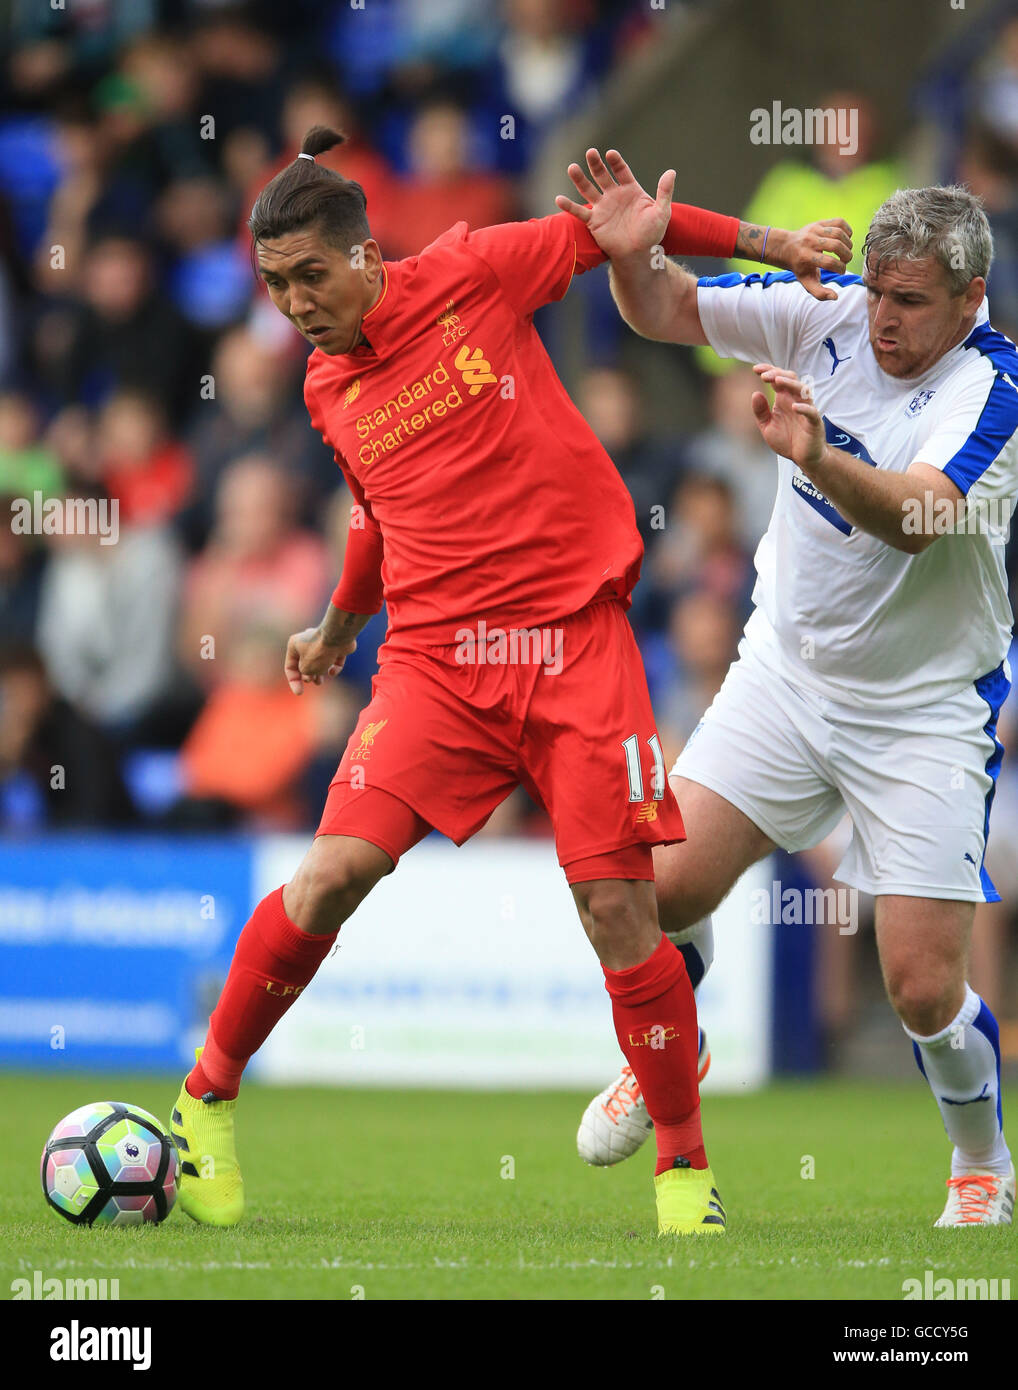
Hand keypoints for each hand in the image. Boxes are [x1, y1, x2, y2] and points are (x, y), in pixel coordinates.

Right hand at [284, 627, 355, 694]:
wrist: (338, 638)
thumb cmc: (319, 652)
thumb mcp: (305, 668)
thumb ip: (305, 674)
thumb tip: (311, 674)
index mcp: (294, 645)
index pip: (290, 666)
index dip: (293, 681)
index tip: (300, 692)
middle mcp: (307, 642)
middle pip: (305, 663)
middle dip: (308, 676)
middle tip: (313, 680)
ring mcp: (323, 643)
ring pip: (319, 662)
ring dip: (319, 673)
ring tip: (319, 681)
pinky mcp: (337, 646)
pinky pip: (334, 660)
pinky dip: (334, 668)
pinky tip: (332, 671)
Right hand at [555, 148, 673, 259]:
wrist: (638, 254)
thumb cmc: (652, 234)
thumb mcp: (661, 212)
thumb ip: (664, 192)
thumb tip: (671, 172)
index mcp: (630, 190)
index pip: (621, 171)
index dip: (616, 162)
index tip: (611, 154)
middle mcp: (614, 195)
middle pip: (602, 175)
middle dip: (596, 164)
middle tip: (590, 153)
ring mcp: (602, 208)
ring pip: (588, 189)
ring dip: (580, 179)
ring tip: (572, 168)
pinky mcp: (594, 222)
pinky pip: (579, 212)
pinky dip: (569, 206)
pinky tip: (558, 199)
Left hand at [751, 363, 826, 470]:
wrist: (803, 458)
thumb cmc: (787, 440)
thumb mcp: (767, 426)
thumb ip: (760, 412)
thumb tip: (755, 393)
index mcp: (784, 399)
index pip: (778, 378)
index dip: (768, 371)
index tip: (755, 369)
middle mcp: (796, 400)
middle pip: (791, 379)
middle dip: (777, 374)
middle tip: (764, 375)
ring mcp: (807, 409)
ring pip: (803, 390)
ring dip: (790, 384)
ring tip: (777, 381)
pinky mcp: (814, 422)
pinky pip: (811, 412)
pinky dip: (804, 408)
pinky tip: (794, 407)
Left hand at [776, 219, 852, 300]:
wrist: (787, 248)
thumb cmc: (800, 268)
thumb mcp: (806, 282)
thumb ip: (819, 293)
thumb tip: (835, 297)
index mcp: (806, 257)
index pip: (829, 262)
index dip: (840, 268)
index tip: (840, 271)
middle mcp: (810, 242)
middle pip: (836, 245)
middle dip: (846, 255)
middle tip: (845, 261)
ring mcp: (815, 230)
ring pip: (839, 233)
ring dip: (848, 244)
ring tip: (846, 251)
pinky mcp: (820, 222)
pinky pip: (839, 222)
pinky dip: (847, 230)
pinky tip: (845, 239)